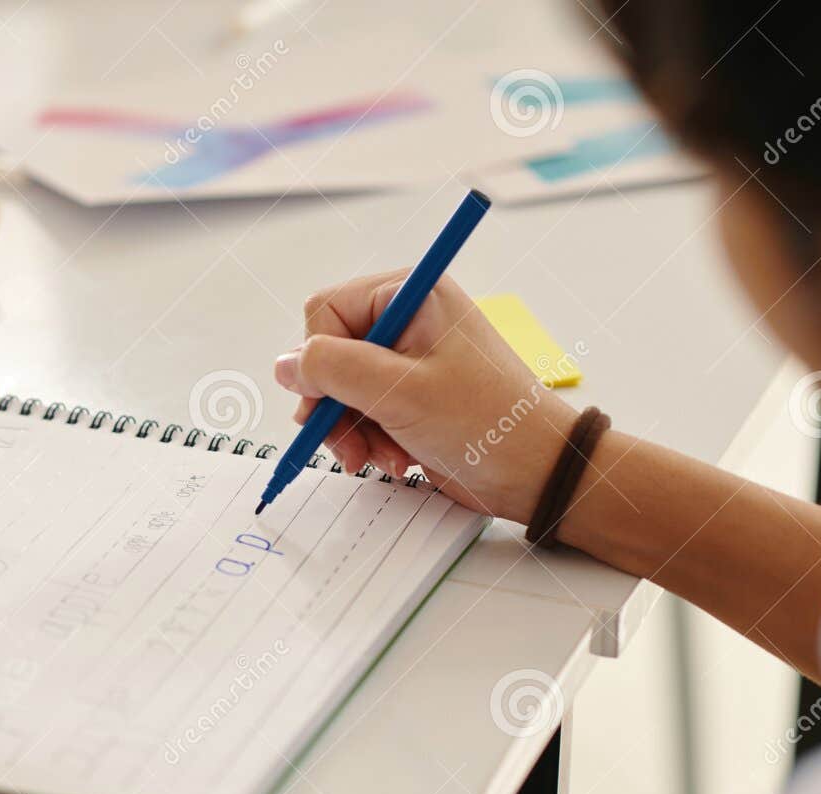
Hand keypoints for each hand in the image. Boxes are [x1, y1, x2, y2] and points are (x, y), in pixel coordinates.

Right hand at [277, 272, 580, 523]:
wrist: (536, 472)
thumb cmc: (485, 423)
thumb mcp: (399, 392)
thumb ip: (332, 370)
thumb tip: (284, 364)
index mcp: (411, 295)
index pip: (325, 311)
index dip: (317, 361)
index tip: (327, 403)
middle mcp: (408, 320)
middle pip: (329, 354)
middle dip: (334, 405)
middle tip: (348, 443)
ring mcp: (409, 360)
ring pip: (341, 390)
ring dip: (351, 430)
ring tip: (379, 457)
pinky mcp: (411, 396)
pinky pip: (363, 412)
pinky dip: (368, 440)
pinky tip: (394, 459)